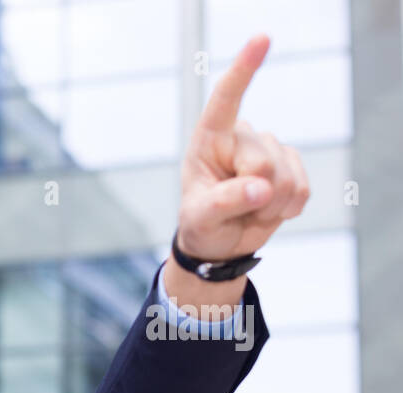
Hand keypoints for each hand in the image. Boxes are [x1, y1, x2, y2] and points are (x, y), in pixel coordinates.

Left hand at [176, 34, 309, 261]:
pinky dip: (285, 210)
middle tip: (234, 208)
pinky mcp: (293, 168)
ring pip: (285, 179)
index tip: (262, 38)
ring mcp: (271, 150)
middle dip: (252, 194)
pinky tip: (267, 210)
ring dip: (268, 206)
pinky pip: (302, 190)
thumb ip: (224, 202)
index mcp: (210, 139)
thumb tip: (261, 188)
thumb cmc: (201, 223)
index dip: (245, 68)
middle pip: (261, 162)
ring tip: (247, 210)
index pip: (226, 99)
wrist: (221, 243)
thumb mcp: (200, 218)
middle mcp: (243, 138)